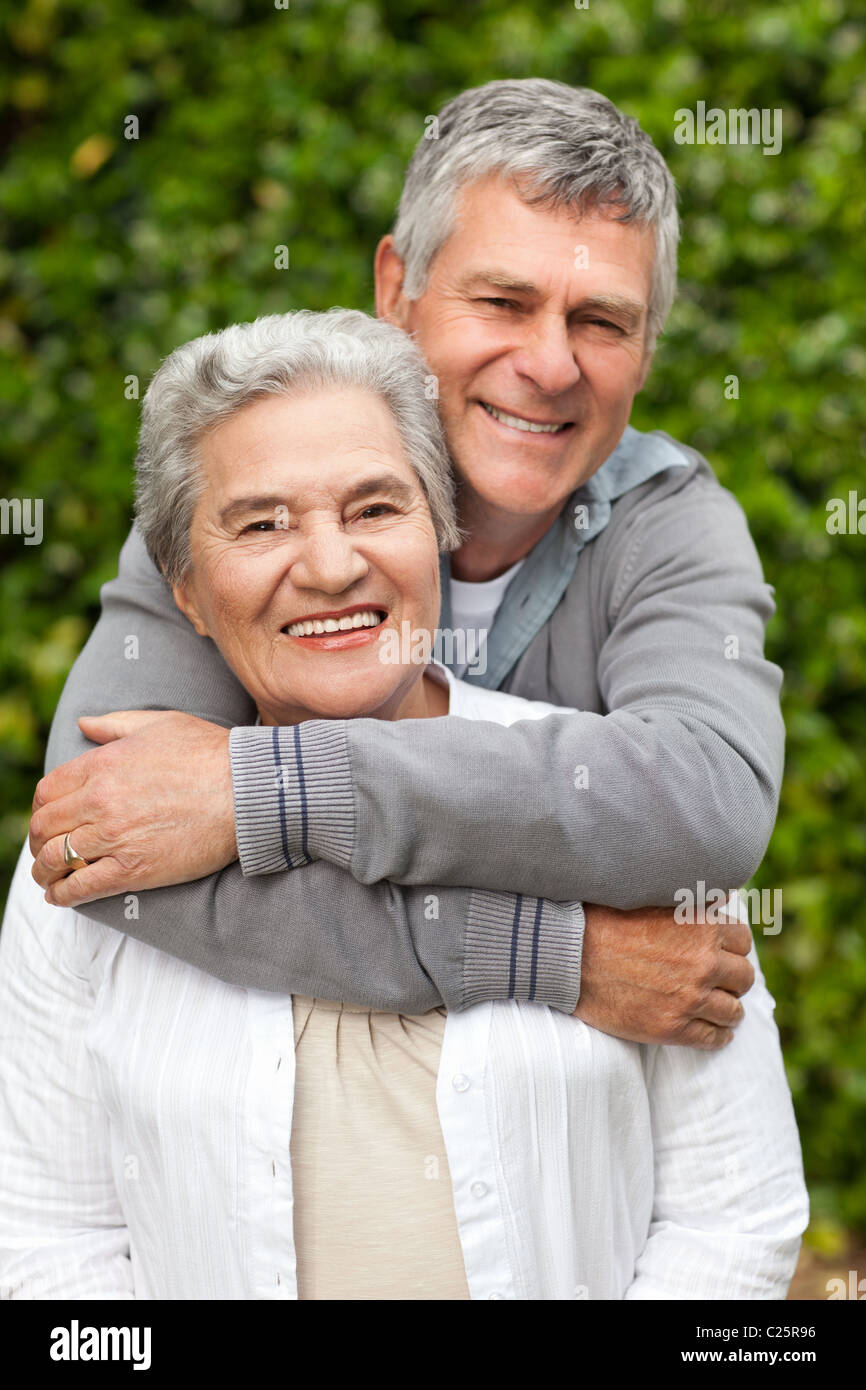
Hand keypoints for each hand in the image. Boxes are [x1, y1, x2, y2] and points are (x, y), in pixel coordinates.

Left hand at [29, 711, 237, 907]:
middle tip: (45, 848)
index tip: (48, 818)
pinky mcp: (133, 869)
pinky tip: (60, 896)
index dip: (41, 808)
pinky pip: (81, 886)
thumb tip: (84, 723)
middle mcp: (99, 801)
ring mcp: (114, 837)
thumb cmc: (209, 753)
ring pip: (55, 858)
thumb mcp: (159, 724)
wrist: (246, 790)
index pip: (47, 791)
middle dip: (38, 839)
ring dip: (44, 870)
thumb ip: (115, 725)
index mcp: (102, 764)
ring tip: (48, 877)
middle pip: (44, 826)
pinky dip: (63, 894)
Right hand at [574, 901, 754, 1049]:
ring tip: (718, 1008)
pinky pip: (712, 1038)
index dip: (731, 946)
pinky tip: (712, 1031)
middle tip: (719, 981)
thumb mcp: (652, 897)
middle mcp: (703, 963)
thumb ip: (691, 900)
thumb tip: (722, 896)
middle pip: (743, 977)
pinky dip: (717, 1036)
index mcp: (701, 927)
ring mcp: (689, 998)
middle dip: (733, 979)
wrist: (569, 956)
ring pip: (733, 1011)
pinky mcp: (671, 1027)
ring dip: (728, 1009)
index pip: (743, 940)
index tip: (721, 952)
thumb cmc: (604, 920)